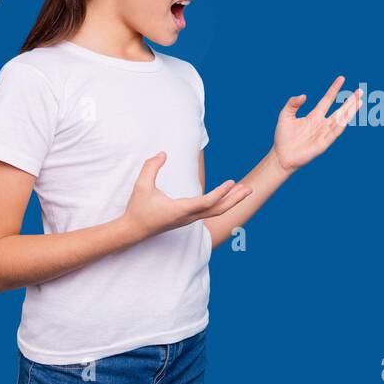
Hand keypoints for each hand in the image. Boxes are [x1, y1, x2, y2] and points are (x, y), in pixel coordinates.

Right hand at [123, 151, 251, 240]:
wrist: (134, 230)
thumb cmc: (138, 208)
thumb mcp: (141, 186)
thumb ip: (151, 167)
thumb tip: (163, 153)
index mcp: (180, 210)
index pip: (206, 202)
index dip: (220, 193)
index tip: (232, 182)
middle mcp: (188, 216)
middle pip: (218, 210)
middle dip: (235, 200)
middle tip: (250, 189)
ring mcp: (190, 219)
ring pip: (216, 211)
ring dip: (232, 201)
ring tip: (245, 190)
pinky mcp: (189, 218)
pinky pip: (210, 211)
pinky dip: (223, 203)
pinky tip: (229, 195)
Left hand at [274, 75, 363, 172]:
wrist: (281, 156)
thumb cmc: (283, 136)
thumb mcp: (285, 115)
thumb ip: (293, 103)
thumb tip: (304, 96)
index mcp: (314, 116)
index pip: (328, 100)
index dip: (334, 89)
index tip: (341, 78)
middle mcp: (322, 124)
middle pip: (340, 110)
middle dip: (350, 101)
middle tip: (360, 91)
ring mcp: (324, 134)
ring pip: (341, 120)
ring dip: (350, 111)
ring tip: (359, 101)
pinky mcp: (323, 144)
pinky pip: (334, 133)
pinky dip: (341, 125)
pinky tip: (347, 116)